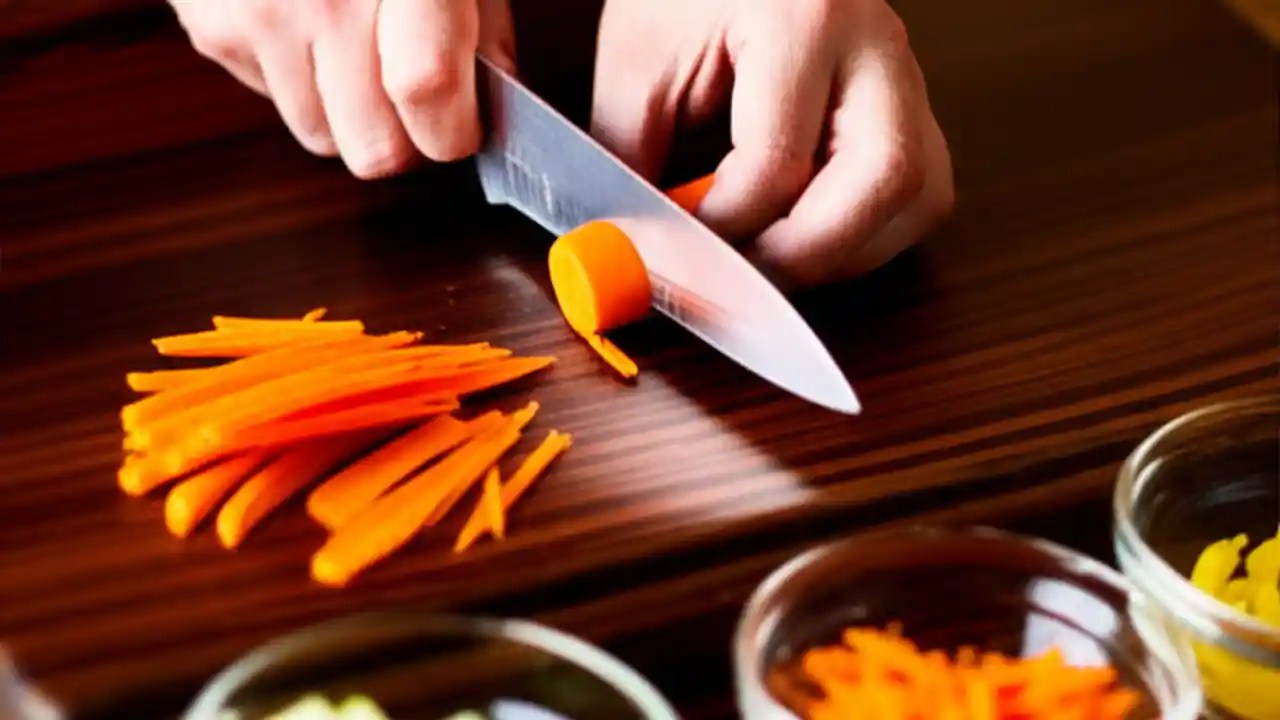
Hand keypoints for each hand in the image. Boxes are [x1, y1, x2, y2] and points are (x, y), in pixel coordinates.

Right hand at [168, 0, 514, 177]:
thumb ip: (482, 28)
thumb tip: (490, 106)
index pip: (427, 87)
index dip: (452, 130)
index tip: (460, 127)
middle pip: (374, 149)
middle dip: (402, 137)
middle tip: (409, 92)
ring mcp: (263, 13)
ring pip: (322, 136)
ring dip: (346, 111)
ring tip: (353, 41)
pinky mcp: (214, 28)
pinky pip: (273, 100)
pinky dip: (296, 76)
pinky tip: (305, 16)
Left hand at [591, 0, 953, 286]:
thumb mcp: (637, 60)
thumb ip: (630, 154)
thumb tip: (630, 248)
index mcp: (804, 18)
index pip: (776, 161)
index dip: (720, 227)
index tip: (673, 249)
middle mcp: (875, 44)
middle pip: (886, 179)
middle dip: (807, 253)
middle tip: (740, 276)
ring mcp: (905, 74)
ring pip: (921, 195)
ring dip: (847, 250)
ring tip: (771, 257)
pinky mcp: (910, 102)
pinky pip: (918, 192)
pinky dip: (864, 233)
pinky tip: (805, 233)